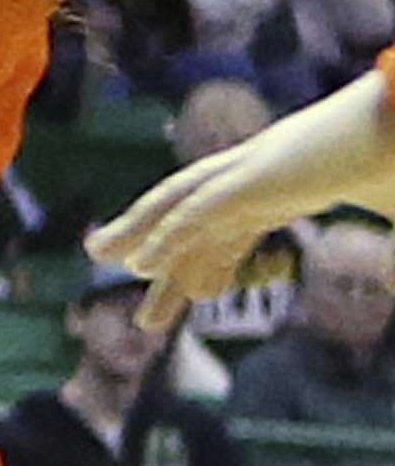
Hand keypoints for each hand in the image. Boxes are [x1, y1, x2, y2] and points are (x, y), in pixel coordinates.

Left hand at [89, 70, 394, 327]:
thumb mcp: (393, 208)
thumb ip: (390, 255)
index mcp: (283, 186)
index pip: (234, 228)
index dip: (210, 260)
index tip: (196, 292)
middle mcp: (256, 177)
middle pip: (193, 217)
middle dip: (156, 244)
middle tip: (111, 260)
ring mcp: (251, 173)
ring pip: (181, 208)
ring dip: (140, 234)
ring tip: (100, 255)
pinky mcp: (253, 176)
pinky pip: (201, 210)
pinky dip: (170, 237)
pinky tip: (140, 263)